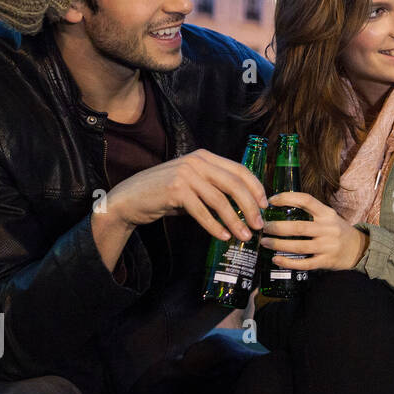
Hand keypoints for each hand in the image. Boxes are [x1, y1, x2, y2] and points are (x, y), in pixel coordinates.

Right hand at [106, 148, 266, 240]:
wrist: (129, 199)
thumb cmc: (165, 194)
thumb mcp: (193, 183)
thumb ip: (215, 187)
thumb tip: (246, 206)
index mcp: (204, 157)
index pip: (239, 169)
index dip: (255, 187)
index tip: (264, 205)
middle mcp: (196, 162)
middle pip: (234, 184)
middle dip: (250, 206)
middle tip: (258, 224)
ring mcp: (185, 174)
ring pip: (220, 200)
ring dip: (234, 221)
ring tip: (244, 236)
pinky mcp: (175, 191)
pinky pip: (202, 212)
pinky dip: (214, 226)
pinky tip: (223, 237)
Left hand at [260, 191, 368, 272]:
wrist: (358, 248)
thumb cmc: (337, 230)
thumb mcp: (329, 216)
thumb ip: (310, 212)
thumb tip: (280, 208)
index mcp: (327, 213)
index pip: (306, 200)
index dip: (287, 198)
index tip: (271, 201)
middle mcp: (328, 229)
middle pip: (298, 227)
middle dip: (277, 227)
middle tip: (264, 227)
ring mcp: (327, 246)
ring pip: (299, 246)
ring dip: (278, 245)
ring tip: (265, 242)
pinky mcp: (326, 261)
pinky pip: (304, 263)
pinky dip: (288, 262)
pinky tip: (276, 260)